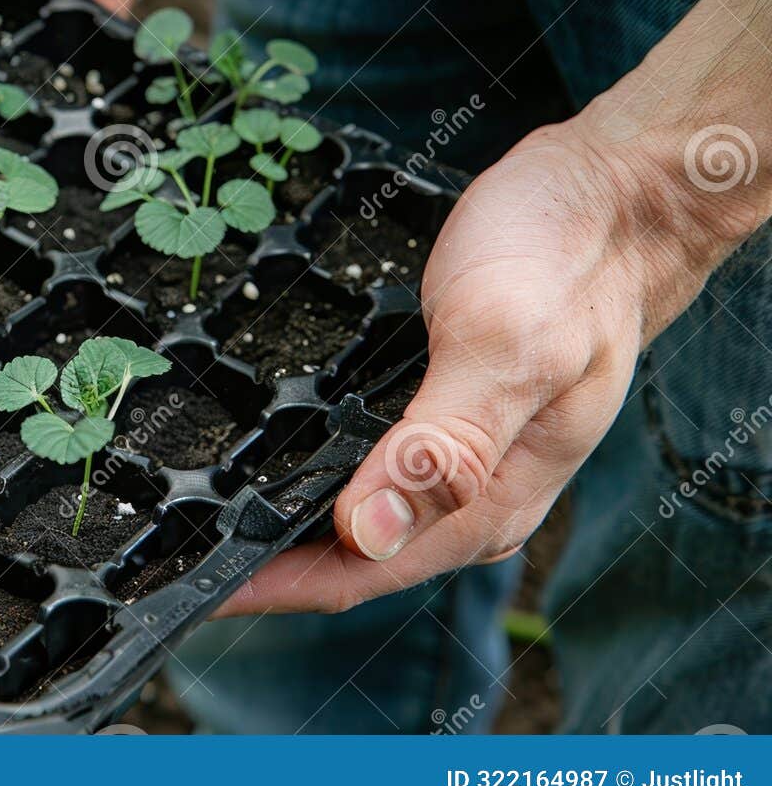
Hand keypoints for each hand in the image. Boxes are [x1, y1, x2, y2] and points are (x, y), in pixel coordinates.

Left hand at [215, 120, 735, 615]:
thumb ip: (441, 446)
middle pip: (344, 556)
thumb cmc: (567, 265)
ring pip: (347, 512)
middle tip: (171, 546)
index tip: (191, 582)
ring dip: (280, 516)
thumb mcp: (503, 346)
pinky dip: (309, 465)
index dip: (268, 585)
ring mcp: (455, 459)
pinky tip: (264, 453)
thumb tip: (366, 532)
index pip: (355, 574)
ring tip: (198, 511)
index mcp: (488, 505)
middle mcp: (469, 499)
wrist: (613, 200)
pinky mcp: (438, 415)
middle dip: (261, 558)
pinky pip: (359, 461)